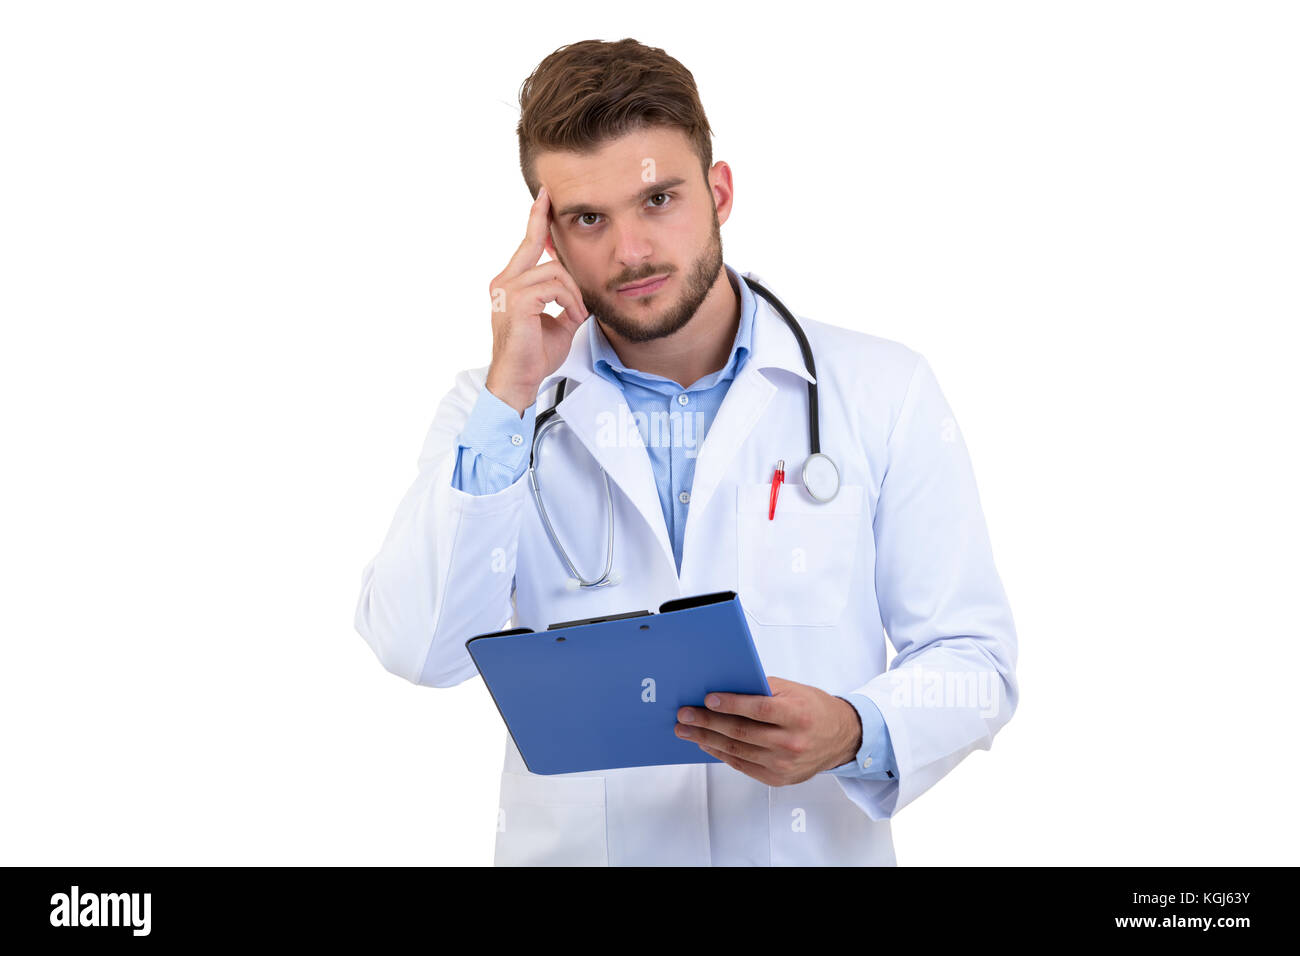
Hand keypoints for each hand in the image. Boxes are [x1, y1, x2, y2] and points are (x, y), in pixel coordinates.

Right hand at [485, 185, 589, 413]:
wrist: (519, 381)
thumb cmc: (534, 356)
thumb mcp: (556, 322)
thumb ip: (563, 301)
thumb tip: (581, 293)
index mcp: (510, 284)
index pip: (526, 246)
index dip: (536, 220)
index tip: (544, 197)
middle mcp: (504, 282)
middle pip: (536, 247)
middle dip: (552, 237)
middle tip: (563, 246)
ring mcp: (507, 290)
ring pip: (554, 271)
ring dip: (574, 294)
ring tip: (577, 317)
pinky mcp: (517, 302)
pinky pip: (555, 288)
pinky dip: (571, 302)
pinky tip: (573, 319)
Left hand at [674, 677, 862, 785]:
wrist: (840, 738)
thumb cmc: (814, 709)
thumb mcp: (794, 690)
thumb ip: (763, 689)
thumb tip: (727, 686)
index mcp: (798, 715)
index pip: (759, 709)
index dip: (732, 704)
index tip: (708, 699)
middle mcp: (791, 742)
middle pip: (742, 732)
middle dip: (708, 723)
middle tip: (685, 715)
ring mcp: (784, 764)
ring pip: (738, 751)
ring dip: (708, 739)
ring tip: (687, 730)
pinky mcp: (778, 778)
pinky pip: (743, 765)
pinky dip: (721, 754)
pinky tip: (706, 743)